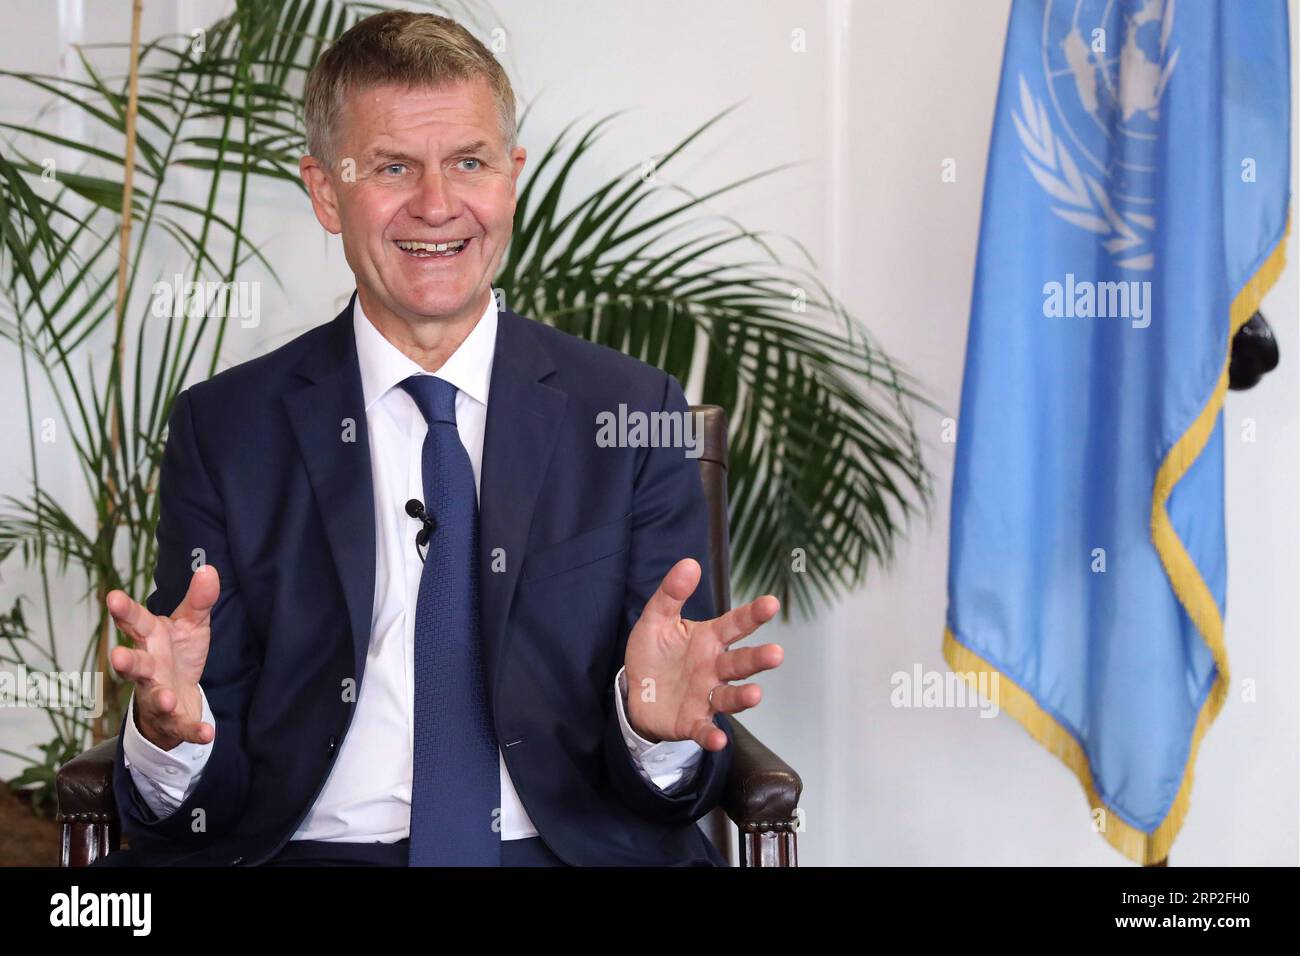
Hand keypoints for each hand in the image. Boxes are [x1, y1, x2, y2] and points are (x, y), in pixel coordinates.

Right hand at [107, 565, 217, 751]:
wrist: (177, 695)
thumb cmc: (178, 652)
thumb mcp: (191, 623)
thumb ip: (199, 599)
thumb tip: (209, 568)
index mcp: (151, 638)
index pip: (136, 622)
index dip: (124, 611)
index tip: (113, 597)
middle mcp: (149, 667)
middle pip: (135, 664)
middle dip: (126, 662)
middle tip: (117, 657)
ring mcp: (157, 694)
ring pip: (154, 697)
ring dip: (160, 698)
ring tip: (168, 698)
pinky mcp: (174, 719)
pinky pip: (182, 726)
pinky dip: (193, 731)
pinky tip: (207, 734)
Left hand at [624, 558, 782, 750]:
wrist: (636, 694)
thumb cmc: (654, 654)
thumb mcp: (655, 620)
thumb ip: (671, 594)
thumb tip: (689, 563)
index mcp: (708, 640)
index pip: (734, 625)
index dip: (752, 614)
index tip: (771, 603)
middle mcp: (714, 668)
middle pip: (740, 663)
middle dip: (758, 659)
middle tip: (776, 654)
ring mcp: (705, 696)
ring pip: (730, 696)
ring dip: (743, 697)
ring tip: (755, 695)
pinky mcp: (692, 721)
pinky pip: (705, 728)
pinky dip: (712, 735)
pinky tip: (718, 740)